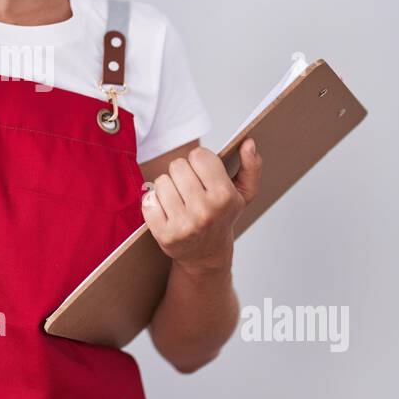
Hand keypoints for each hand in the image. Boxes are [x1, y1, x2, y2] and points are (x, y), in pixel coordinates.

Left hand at [142, 140, 262, 273]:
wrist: (207, 255)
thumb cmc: (223, 217)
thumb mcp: (243, 194)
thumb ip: (251, 166)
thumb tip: (248, 143)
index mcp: (225, 196)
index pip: (199, 156)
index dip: (199, 161)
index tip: (203, 173)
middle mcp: (205, 211)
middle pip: (178, 166)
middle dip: (182, 173)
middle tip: (189, 188)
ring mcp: (184, 224)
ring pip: (162, 181)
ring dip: (168, 187)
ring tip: (179, 200)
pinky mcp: (164, 235)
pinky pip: (148, 201)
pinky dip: (154, 203)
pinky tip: (166, 211)